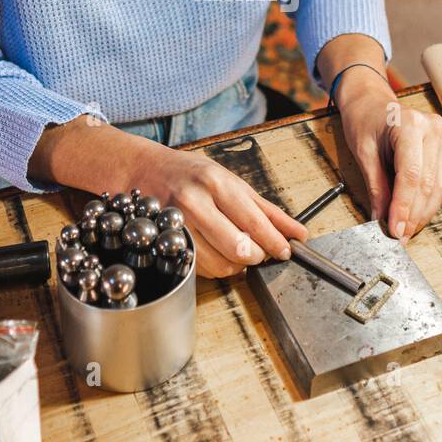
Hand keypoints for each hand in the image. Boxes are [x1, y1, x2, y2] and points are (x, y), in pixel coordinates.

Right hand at [125, 143, 307, 278]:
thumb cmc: (189, 174)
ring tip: (235, 248)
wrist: (143, 172)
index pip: (254, 223)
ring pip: (220, 265)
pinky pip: (201, 269)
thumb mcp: (232, 181)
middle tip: (260, 251)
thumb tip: (297, 232)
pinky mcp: (167, 244)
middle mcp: (194, 204)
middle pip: (238, 248)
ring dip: (235, 264)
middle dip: (256, 256)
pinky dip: (215, 265)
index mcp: (216, 184)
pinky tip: (214, 249)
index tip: (285, 251)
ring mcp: (177, 226)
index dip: (274, 243)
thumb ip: (267, 210)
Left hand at [336, 68, 441, 240]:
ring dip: (423, 213)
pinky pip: (440, 181)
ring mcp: (441, 136)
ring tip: (407, 231)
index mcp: (409, 125)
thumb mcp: (363, 152)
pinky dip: (428, 201)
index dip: (404, 206)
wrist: (371, 100)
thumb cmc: (364, 120)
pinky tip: (415, 216)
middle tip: (400, 236)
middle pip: (428, 183)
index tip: (395, 230)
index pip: (411, 175)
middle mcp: (432, 129)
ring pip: (439, 186)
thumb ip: (375, 186)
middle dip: (414, 215)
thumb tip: (381, 218)